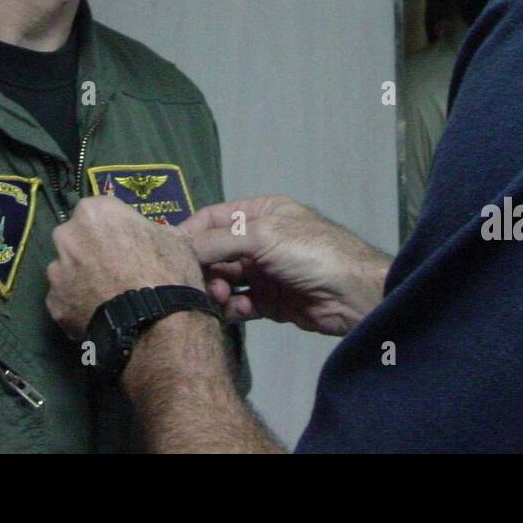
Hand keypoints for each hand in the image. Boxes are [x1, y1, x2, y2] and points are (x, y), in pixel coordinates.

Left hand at [46, 195, 204, 339]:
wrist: (157, 324)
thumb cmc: (167, 272)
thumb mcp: (173, 239)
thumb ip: (149, 231)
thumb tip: (152, 235)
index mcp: (94, 212)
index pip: (98, 213)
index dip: (112, 229)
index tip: (125, 243)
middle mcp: (66, 236)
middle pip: (75, 239)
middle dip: (90, 251)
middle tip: (115, 270)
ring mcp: (56, 272)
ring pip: (67, 271)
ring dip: (81, 280)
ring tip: (107, 298)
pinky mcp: (54, 305)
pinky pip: (66, 301)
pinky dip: (78, 307)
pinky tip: (99, 316)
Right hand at [181, 195, 391, 336]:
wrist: (354, 295)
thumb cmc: (310, 252)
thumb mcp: (262, 236)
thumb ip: (218, 241)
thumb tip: (180, 247)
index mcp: (260, 212)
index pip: (212, 218)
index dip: (190, 234)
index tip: (169, 254)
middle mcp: (260, 239)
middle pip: (215, 253)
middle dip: (204, 269)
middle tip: (200, 285)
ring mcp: (265, 272)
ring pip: (225, 280)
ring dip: (218, 290)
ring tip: (223, 298)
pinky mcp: (271, 302)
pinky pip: (240, 303)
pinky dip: (234, 308)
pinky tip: (238, 310)